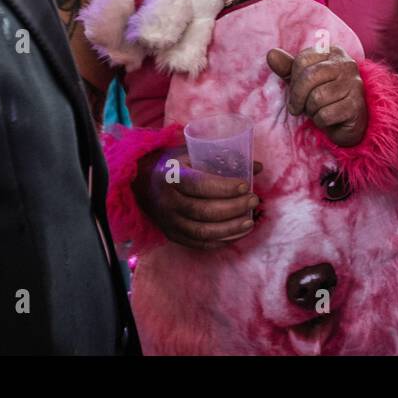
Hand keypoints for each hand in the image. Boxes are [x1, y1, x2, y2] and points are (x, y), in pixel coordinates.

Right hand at [132, 146, 261, 249]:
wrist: (140, 181)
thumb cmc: (173, 164)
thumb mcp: (191, 153)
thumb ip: (222, 158)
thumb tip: (258, 167)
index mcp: (170, 176)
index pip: (199, 185)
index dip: (224, 187)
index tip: (245, 185)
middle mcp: (167, 202)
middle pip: (203, 211)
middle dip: (234, 208)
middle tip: (254, 200)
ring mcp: (167, 221)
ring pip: (202, 232)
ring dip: (230, 229)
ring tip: (250, 221)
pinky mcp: (170, 234)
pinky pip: (197, 244)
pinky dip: (219, 242)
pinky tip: (236, 234)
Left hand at [268, 46, 366, 146]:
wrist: (348, 122)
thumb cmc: (324, 97)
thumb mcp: (302, 80)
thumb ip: (287, 67)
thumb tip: (271, 54)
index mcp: (333, 52)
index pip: (302, 60)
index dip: (293, 79)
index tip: (296, 91)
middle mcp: (347, 64)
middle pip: (309, 77)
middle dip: (297, 97)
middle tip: (297, 107)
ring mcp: (354, 84)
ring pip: (317, 98)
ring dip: (310, 110)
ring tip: (316, 111)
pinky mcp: (357, 106)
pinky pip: (326, 115)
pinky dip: (320, 121)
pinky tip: (326, 119)